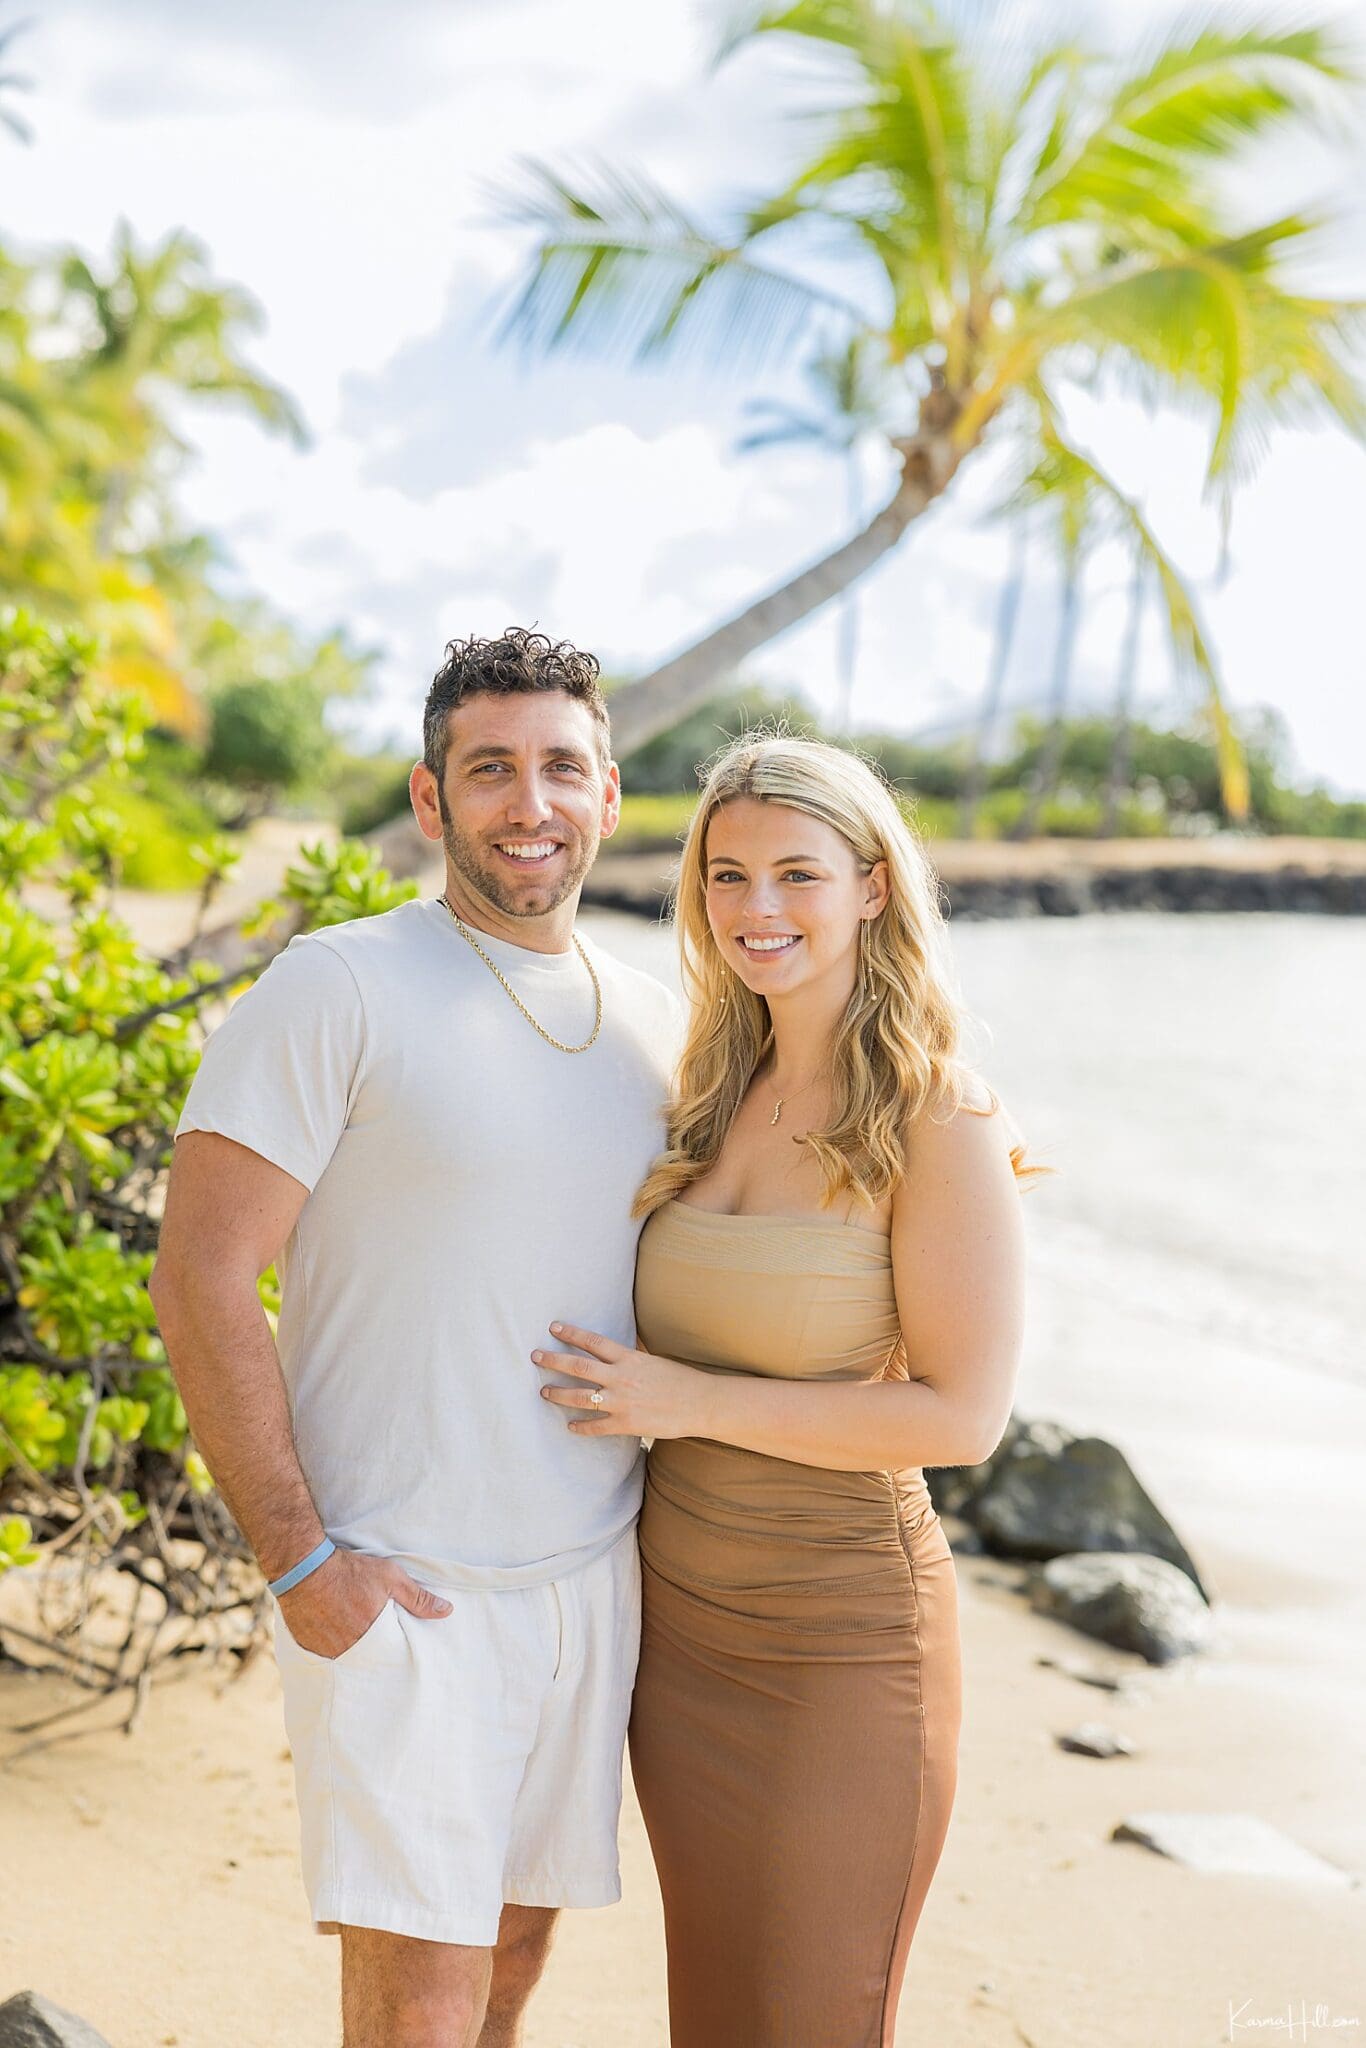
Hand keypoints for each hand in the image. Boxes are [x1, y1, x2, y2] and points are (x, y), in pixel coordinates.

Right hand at [275, 1546, 451, 1659]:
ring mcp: (326, 1653)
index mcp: (373, 1639)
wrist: (304, 1568)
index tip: (400, 1657)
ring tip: (353, 1640)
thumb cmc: (350, 1571)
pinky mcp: (308, 1649)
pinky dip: (331, 1650)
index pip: (391, 1660)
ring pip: (346, 1661)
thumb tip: (447, 1611)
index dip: (395, 1657)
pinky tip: (333, 1639)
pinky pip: (324, 1657)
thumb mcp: (391, 1578)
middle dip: (374, 1658)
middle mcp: (349, 1652)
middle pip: (368, 1663)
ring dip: (352, 1654)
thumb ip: (418, 1598)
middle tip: (375, 1649)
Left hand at [533, 1321, 708, 1441]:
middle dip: (553, 1361)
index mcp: (629, 1358)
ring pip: (580, 1397)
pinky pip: (596, 1427)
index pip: (592, 1342)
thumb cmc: (680, 1379)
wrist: (701, 1403)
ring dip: (558, 1394)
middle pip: (578, 1367)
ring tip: (544, 1392)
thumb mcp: (653, 1360)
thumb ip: (630, 1358)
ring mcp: (622, 1402)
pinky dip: (580, 1427)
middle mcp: (621, 1378)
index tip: (553, 1328)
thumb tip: (612, 1351)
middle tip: (535, 1356)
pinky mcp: (626, 1424)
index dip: (571, 1334)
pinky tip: (570, 1426)